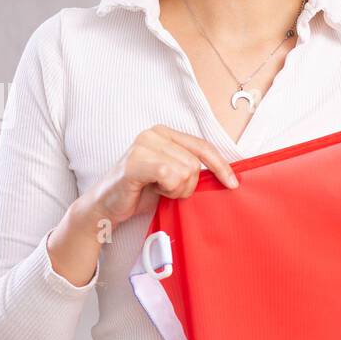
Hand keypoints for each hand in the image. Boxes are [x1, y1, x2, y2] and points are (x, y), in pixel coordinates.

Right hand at [81, 124, 239, 230]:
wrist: (107, 206)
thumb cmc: (140, 192)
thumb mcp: (172, 175)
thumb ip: (190, 167)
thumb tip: (226, 173)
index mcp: (165, 133)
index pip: (202, 146)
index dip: (221, 165)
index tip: (233, 183)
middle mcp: (154, 133)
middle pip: (195, 163)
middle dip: (187, 185)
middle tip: (166, 190)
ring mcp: (143, 144)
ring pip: (185, 171)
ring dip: (175, 190)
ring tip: (157, 189)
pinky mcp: (135, 160)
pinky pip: (169, 175)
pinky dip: (166, 189)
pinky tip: (152, 189)